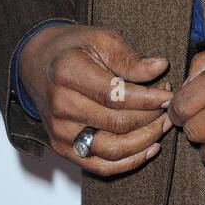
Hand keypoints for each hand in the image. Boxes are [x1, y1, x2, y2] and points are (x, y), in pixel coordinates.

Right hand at [18, 24, 173, 176]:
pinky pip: (100, 166)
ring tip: (163, 125)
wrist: (36, 64)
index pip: (116, 96)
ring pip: (112, 149)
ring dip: (145, 141)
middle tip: (168, 107)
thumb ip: (129, 58)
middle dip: (151, 118)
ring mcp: (60, 131)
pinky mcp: (62, 148)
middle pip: (117, 124)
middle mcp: (61, 105)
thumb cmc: (71, 48)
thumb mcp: (100, 38)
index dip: (148, 99)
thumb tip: (160, 67)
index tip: (168, 94)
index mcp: (68, 72)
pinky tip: (149, 148)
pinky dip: (129, 162)